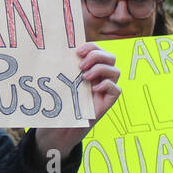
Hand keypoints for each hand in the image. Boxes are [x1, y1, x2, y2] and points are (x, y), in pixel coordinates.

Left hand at [36, 43, 120, 160]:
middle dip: (97, 56)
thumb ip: (65, 69)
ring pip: (115, 71)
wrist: (62, 125)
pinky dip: (106, 85)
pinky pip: (116, 89)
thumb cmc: (62, 102)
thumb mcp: (62, 83)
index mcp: (91, 67)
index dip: (91, 47)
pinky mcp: (108, 101)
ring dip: (101, 69)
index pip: (98, 50)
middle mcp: (101, 76)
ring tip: (84, 77)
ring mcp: (106, 89)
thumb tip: (55, 52)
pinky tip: (93, 89)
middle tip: (82, 64)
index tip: (77, 51)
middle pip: (111, 57)